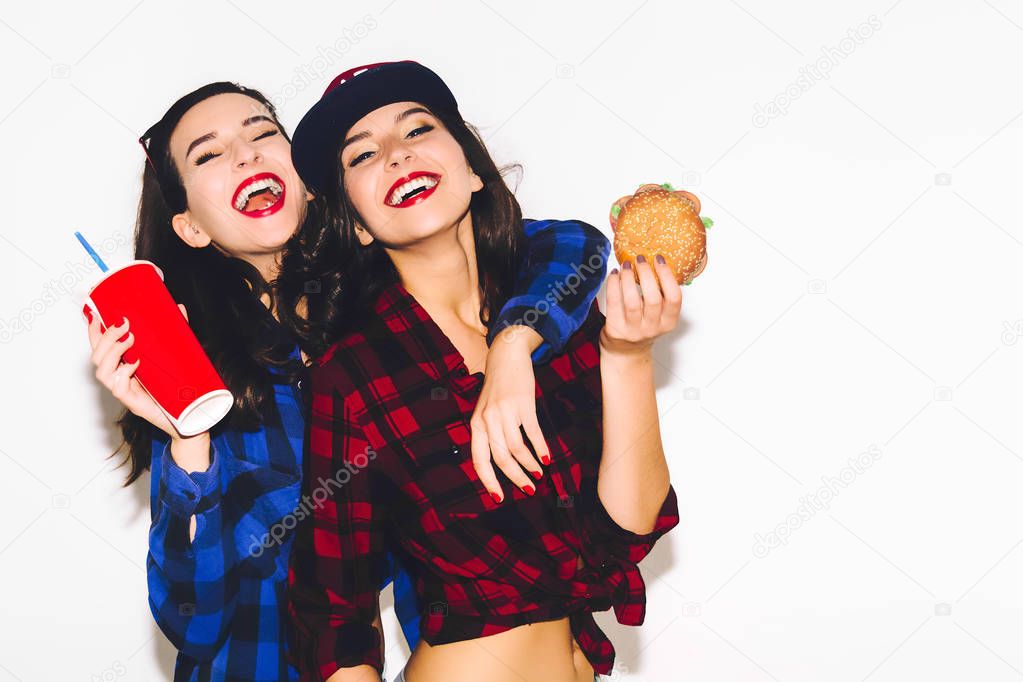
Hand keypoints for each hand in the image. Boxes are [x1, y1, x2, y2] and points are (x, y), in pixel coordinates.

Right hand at [84, 303, 198, 440]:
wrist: (187, 414)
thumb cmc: (176, 386)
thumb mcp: (174, 353)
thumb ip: (175, 331)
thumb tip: (178, 307)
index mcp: (124, 365)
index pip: (102, 347)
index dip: (95, 332)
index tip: (96, 314)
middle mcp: (120, 377)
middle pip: (97, 356)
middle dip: (106, 337)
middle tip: (124, 324)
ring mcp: (125, 390)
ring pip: (103, 371)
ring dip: (113, 352)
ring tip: (130, 339)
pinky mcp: (133, 402)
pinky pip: (118, 388)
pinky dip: (123, 373)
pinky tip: (135, 364)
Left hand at [469, 327, 548, 502]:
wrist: (506, 358)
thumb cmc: (497, 389)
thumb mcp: (486, 412)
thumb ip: (489, 434)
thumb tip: (502, 465)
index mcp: (476, 425)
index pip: (479, 460)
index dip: (489, 482)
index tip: (499, 497)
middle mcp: (488, 420)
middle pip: (501, 458)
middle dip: (516, 478)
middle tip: (529, 489)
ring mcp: (505, 412)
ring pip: (517, 449)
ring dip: (530, 465)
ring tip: (539, 473)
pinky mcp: (523, 404)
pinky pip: (533, 433)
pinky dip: (541, 448)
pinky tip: (546, 458)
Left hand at [600, 255, 682, 355]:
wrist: (626, 350)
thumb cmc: (643, 326)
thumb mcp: (660, 315)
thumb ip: (662, 295)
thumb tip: (655, 262)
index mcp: (668, 322)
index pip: (674, 298)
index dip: (667, 276)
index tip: (659, 260)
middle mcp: (652, 327)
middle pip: (653, 298)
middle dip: (647, 274)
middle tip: (641, 259)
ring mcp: (633, 330)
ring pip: (632, 301)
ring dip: (629, 279)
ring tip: (626, 265)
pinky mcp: (615, 329)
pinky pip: (614, 303)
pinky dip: (613, 285)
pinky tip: (615, 274)